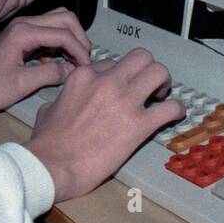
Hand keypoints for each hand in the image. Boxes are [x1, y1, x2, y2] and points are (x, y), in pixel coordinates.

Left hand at [0, 8, 89, 114]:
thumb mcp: (21, 84)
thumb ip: (50, 74)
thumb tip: (72, 70)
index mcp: (23, 32)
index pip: (64, 33)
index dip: (80, 50)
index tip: (86, 67)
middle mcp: (24, 24)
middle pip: (65, 18)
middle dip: (79, 38)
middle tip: (84, 60)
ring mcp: (23, 28)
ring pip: (58, 21)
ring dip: (72, 37)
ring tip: (77, 59)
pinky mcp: (22, 36)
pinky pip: (49, 30)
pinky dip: (61, 41)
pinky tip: (63, 59)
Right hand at [25, 48, 183, 202]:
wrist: (53, 165)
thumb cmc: (47, 142)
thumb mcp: (49, 108)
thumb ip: (64, 97)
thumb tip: (65, 102)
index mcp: (84, 76)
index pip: (111, 63)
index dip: (119, 76)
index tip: (121, 88)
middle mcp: (107, 82)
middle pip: (141, 57)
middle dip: (147, 69)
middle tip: (148, 85)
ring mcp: (124, 101)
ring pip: (159, 72)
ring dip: (164, 83)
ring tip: (161, 96)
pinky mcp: (139, 125)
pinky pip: (169, 108)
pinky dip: (176, 110)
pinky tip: (174, 115)